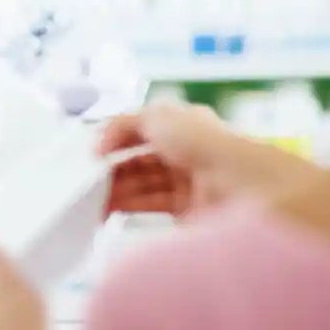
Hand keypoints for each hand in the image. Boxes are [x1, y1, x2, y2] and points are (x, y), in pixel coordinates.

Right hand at [101, 101, 320, 216]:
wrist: (247, 190)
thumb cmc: (204, 145)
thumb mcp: (159, 117)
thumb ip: (124, 124)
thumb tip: (100, 144)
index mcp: (183, 126)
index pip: (140, 131)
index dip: (115, 140)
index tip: (90, 153)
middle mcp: (186, 154)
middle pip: (138, 160)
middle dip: (110, 167)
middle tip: (82, 179)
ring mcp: (187, 184)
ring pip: (141, 184)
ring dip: (113, 188)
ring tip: (86, 196)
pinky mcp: (187, 213)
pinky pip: (149, 206)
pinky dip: (125, 206)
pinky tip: (104, 208)